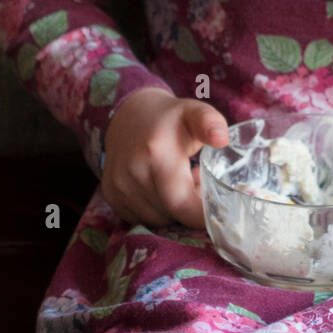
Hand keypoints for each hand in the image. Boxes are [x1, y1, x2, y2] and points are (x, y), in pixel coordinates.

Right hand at [100, 87, 229, 228]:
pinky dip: (157, 210)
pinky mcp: (110, 195)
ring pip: (157, 219)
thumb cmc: (169, 119)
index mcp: (156, 154)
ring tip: (180, 185)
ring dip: (173, 210)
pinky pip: (141, 218)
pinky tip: (163, 190)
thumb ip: (210, 122)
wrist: (128, 116)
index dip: (201, 213)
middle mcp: (132, 173)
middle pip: (172, 214)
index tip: (218, 209)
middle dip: (190, 208)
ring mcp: (118, 186)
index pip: (182, 202)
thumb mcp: (194, 112)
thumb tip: (222, 139)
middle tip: (199, 187)